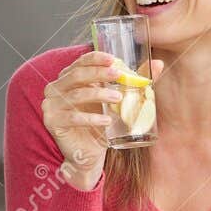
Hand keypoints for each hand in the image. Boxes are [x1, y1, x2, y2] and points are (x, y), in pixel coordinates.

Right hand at [42, 52, 163, 187]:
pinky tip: (107, 120)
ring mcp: (51, 105)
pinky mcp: (52, 122)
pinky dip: (91, 118)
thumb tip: (159, 64)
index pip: (79, 62)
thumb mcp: (116, 99)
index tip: (114, 59)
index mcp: (68, 78)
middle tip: (119, 75)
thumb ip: (133, 80)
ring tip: (118, 98)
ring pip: (76, 95)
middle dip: (99, 73)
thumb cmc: (101, 121)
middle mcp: (56, 88)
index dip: (95, 58)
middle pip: (77, 75)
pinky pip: (72, 118)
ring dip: (99, 94)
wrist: (89, 152)